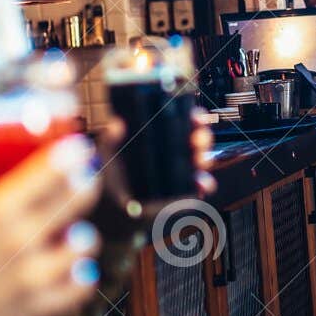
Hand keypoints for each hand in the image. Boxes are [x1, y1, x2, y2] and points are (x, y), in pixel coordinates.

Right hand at [0, 135, 102, 315]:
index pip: (50, 172)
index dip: (73, 156)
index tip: (79, 149)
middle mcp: (20, 240)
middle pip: (76, 200)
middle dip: (84, 185)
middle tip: (84, 180)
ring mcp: (33, 275)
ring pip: (84, 245)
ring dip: (81, 237)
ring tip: (73, 235)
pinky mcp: (37, 307)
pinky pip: (80, 288)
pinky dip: (81, 277)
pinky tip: (76, 270)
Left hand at [95, 113, 216, 202]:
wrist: (114, 200)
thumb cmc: (117, 171)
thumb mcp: (112, 152)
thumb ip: (112, 139)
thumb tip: (116, 124)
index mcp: (165, 135)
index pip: (185, 121)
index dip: (194, 117)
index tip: (194, 116)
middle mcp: (179, 150)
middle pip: (199, 139)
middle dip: (202, 137)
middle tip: (195, 139)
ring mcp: (185, 171)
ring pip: (203, 160)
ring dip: (204, 158)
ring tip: (197, 160)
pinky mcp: (187, 190)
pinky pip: (201, 186)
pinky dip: (204, 185)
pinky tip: (199, 184)